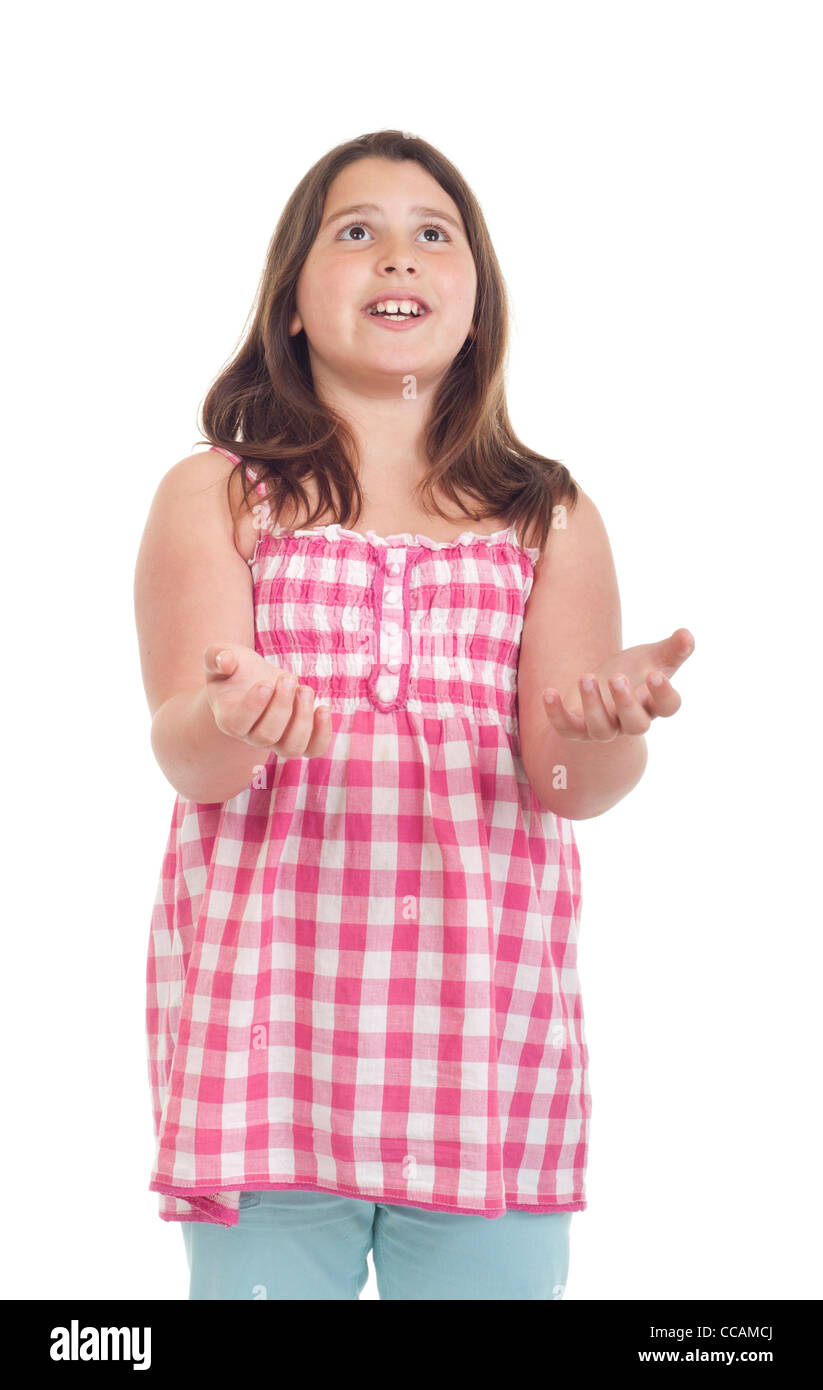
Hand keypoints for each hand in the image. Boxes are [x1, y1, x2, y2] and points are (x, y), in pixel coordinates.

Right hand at [203, 643, 333, 757]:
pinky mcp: (297, 737)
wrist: (251, 680)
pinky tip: (323, 708)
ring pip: (291, 748)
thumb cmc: (234, 668)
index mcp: (227, 717)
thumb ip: (216, 656)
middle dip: (281, 706)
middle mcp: (251, 735)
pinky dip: (322, 734)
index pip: (237, 724)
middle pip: (267, 736)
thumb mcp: (220, 655)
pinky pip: (313, 749)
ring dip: (303, 720)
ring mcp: (276, 741)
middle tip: (287, 678)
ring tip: (305, 690)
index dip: (253, 706)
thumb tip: (224, 661)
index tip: (266, 683)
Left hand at [542, 628, 693, 741]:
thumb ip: (672, 649)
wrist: (601, 685)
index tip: (655, 674)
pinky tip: (549, 692)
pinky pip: (566, 729)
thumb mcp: (652, 657)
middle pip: (636, 725)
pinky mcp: (577, 728)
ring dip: (593, 705)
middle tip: (617, 677)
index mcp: (653, 704)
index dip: (664, 694)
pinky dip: (556, 713)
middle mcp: (630, 721)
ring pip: (601, 729)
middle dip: (626, 703)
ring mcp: (604, 727)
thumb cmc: (634, 671)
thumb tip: (687, 634)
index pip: (668, 707)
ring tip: (587, 676)